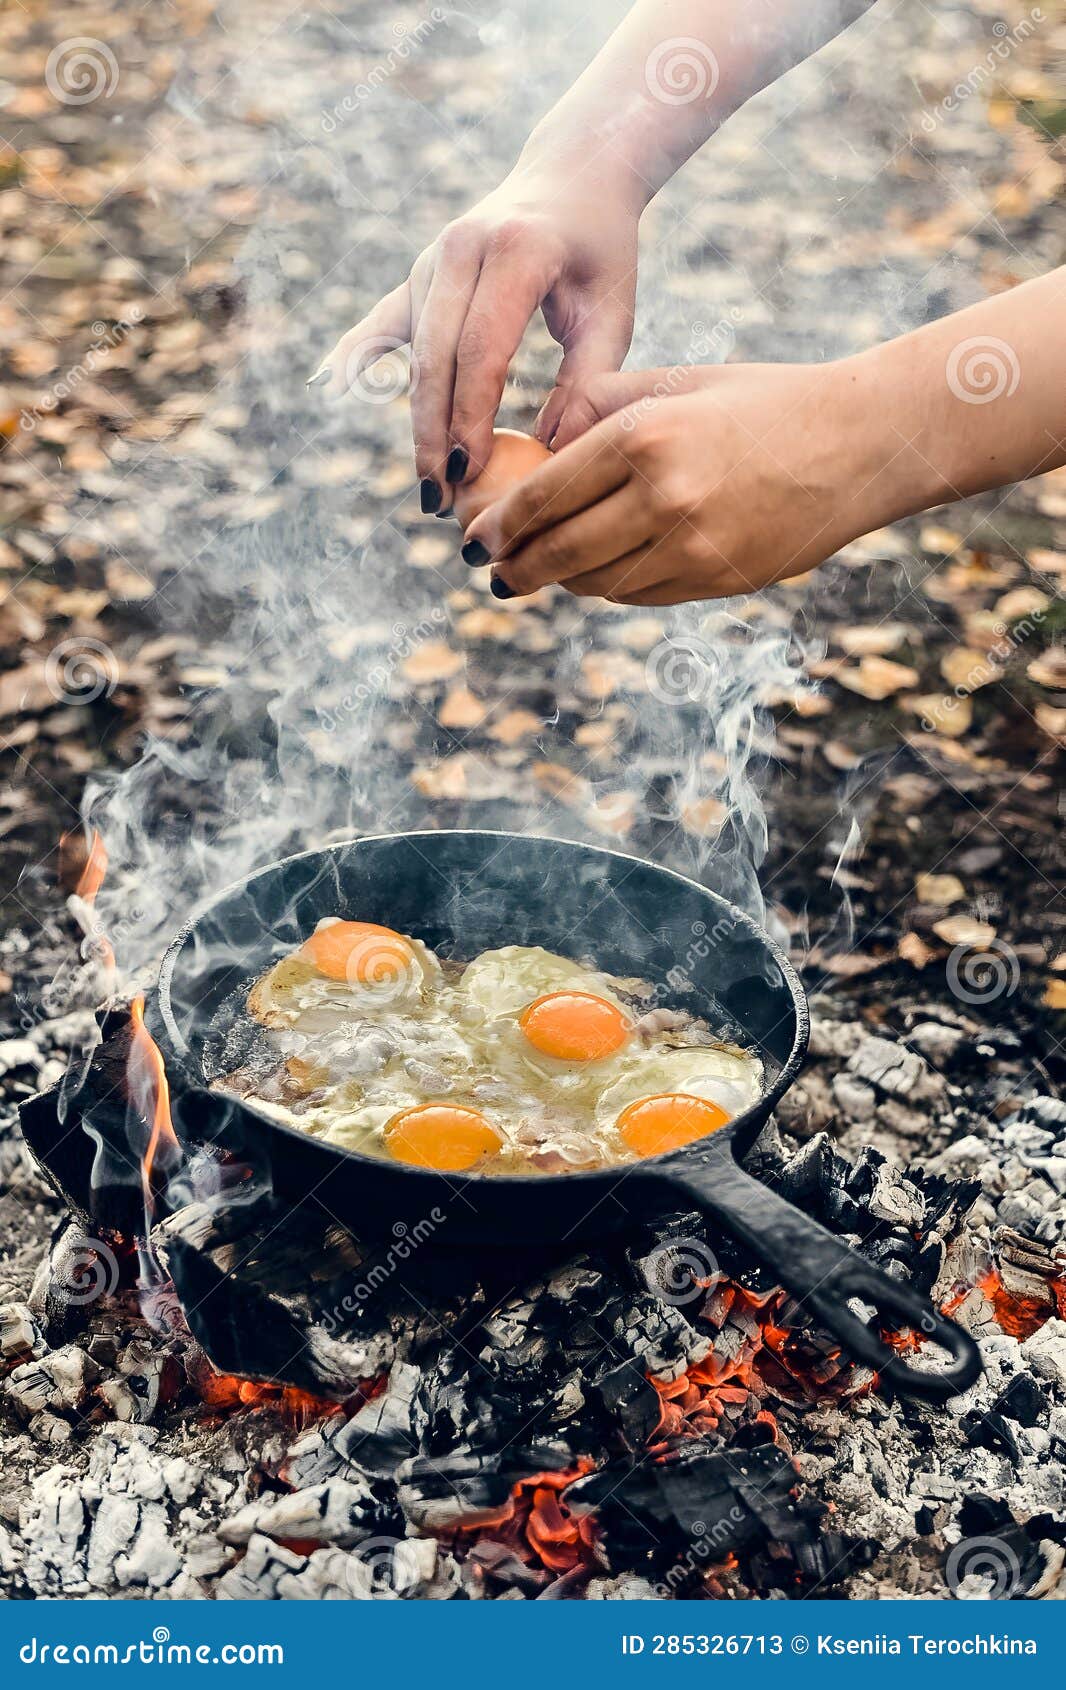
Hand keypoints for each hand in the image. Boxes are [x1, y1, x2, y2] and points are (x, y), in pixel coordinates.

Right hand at [311, 158, 638, 513]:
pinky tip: (330, 387)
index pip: (482, 350)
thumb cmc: (601, 251)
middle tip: (440, 499)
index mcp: (516, 250)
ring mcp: (432, 257)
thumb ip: (588, 383)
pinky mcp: (419, 272)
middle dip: (434, 434)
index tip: (469, 473)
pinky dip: (357, 354)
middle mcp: (461, 247)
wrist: (574, 173)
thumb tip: (556, 457)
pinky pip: (383, 322)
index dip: (471, 417)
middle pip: (437, 358)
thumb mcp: (611, 313)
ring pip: (415, 352)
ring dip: (416, 422)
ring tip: (427, 483)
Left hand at [461, 360, 898, 605]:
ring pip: (596, 583)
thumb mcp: (678, 383)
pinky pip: (640, 595)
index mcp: (644, 437)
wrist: (858, 444)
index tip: (472, 534)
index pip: (544, 494)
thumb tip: (535, 441)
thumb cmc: (762, 402)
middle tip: (491, 571)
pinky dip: (609, 588)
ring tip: (540, 572)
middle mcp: (662, 498)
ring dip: (561, 582)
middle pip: (559, 553)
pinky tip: (597, 574)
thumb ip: (602, 406)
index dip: (498, 523)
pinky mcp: (716, 581)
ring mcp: (692, 549)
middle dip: (515, 567)